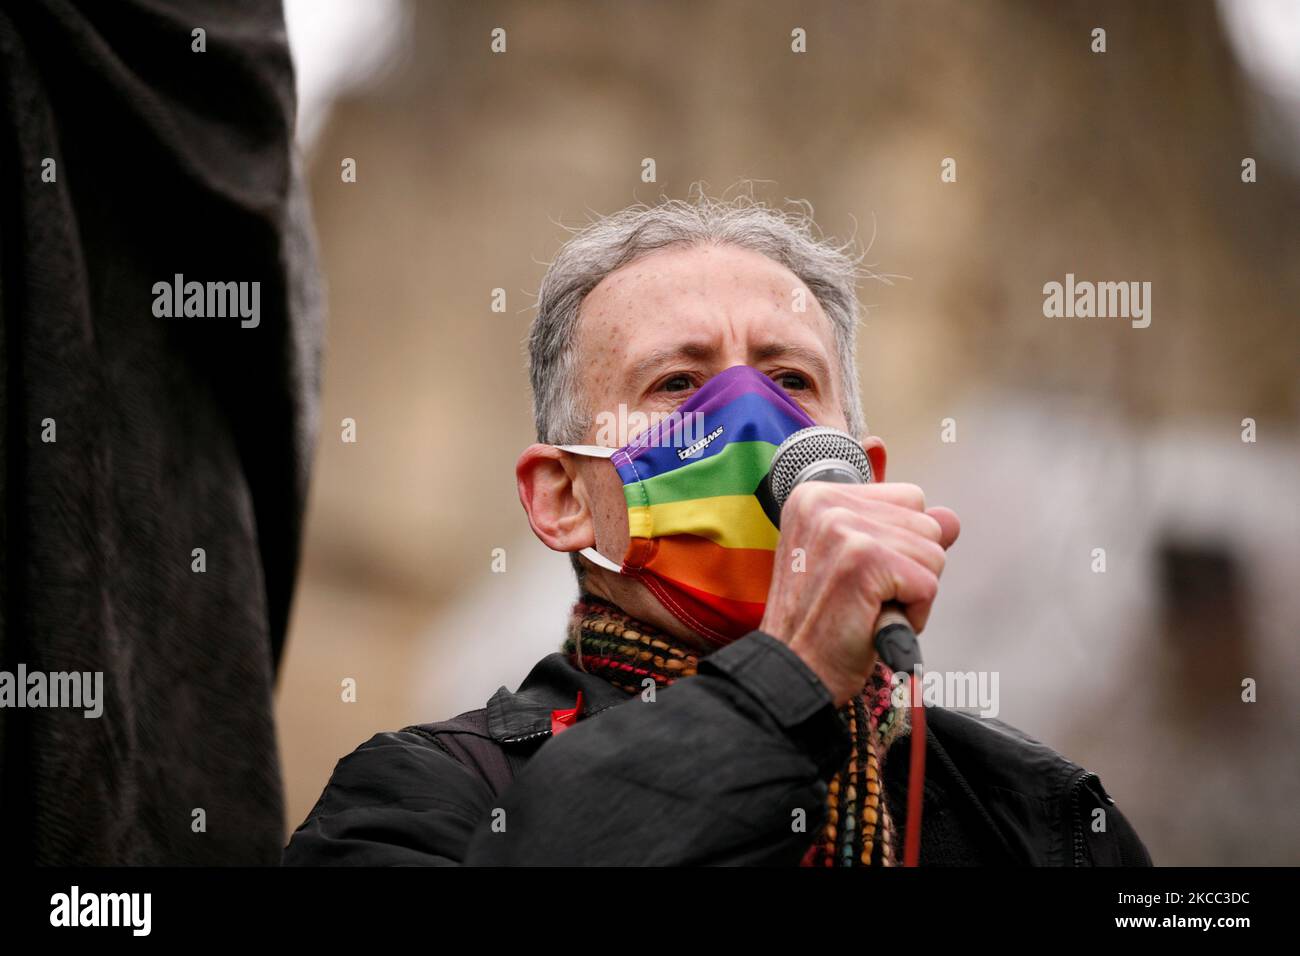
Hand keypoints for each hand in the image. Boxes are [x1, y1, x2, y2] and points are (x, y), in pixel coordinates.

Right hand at [758, 481, 960, 707]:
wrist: (791, 672)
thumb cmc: (817, 625)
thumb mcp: (857, 563)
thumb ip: (904, 533)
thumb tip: (951, 519)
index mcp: (816, 496)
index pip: (907, 499)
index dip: (899, 546)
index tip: (858, 574)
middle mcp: (825, 503)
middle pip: (925, 523)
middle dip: (909, 569)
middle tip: (863, 597)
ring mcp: (843, 527)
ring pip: (933, 553)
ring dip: (911, 593)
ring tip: (867, 609)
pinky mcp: (864, 559)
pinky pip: (929, 584)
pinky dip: (914, 615)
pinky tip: (874, 622)